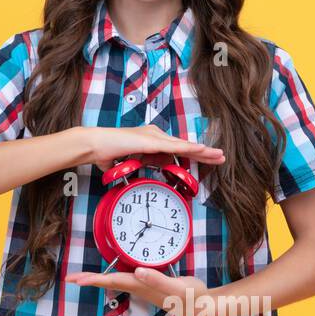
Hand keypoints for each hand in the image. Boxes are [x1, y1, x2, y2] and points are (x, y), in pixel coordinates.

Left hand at [65, 267, 211, 315]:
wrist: (201, 306)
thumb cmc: (190, 297)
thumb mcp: (177, 287)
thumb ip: (157, 279)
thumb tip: (137, 272)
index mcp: (140, 285)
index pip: (112, 280)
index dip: (94, 279)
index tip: (77, 279)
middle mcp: (138, 286)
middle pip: (108, 281)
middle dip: (89, 279)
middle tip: (70, 278)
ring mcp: (142, 286)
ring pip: (115, 281)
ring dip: (98, 278)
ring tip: (82, 277)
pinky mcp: (148, 284)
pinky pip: (125, 279)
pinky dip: (114, 276)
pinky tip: (111, 275)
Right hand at [83, 124, 223, 172]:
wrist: (94, 145)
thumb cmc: (104, 153)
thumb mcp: (125, 163)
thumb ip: (132, 167)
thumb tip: (130, 180)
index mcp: (150, 140)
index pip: (176, 149)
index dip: (192, 154)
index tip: (206, 160)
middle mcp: (154, 135)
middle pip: (184, 146)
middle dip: (203, 152)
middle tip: (220, 157)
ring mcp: (153, 137)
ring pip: (183, 145)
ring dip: (202, 151)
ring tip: (218, 155)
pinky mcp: (151, 141)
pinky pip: (174, 146)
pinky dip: (189, 149)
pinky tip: (202, 150)